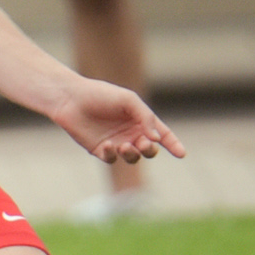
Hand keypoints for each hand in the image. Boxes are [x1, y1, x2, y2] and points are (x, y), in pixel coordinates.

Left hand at [51, 77, 185, 166]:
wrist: (71, 99)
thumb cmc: (101, 95)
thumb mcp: (128, 100)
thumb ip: (146, 118)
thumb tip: (156, 139)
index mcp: (140, 119)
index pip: (162, 134)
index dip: (173, 144)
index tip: (182, 154)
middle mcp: (130, 132)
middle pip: (149, 149)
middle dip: (150, 149)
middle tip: (143, 143)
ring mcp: (116, 143)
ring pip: (133, 157)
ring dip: (133, 154)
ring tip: (125, 146)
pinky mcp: (101, 150)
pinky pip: (112, 159)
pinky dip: (113, 154)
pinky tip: (109, 144)